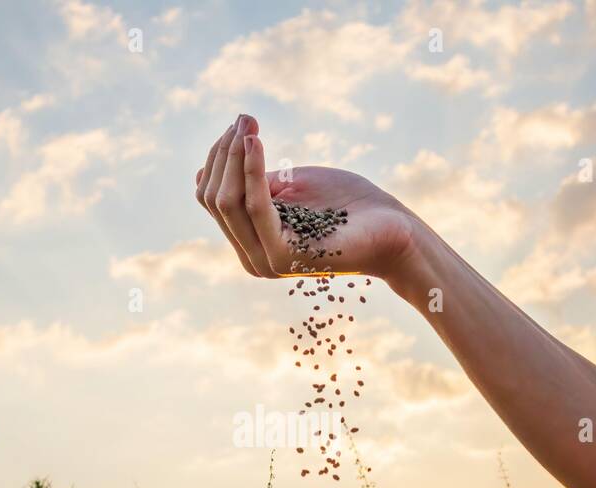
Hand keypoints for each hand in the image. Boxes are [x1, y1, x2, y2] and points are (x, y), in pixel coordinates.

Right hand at [195, 114, 419, 280]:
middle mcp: (252, 257)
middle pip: (214, 199)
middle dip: (224, 153)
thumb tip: (203, 169)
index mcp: (251, 242)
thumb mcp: (290, 186)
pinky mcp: (283, 256)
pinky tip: (255, 142)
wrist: (391, 228)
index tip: (240, 123)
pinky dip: (251, 170)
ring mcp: (266, 259)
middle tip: (245, 118)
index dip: (218, 157)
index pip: (212, 197)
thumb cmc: (347, 204)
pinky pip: (256, 206)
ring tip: (248, 125)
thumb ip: (253, 182)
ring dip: (234, 157)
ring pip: (228, 202)